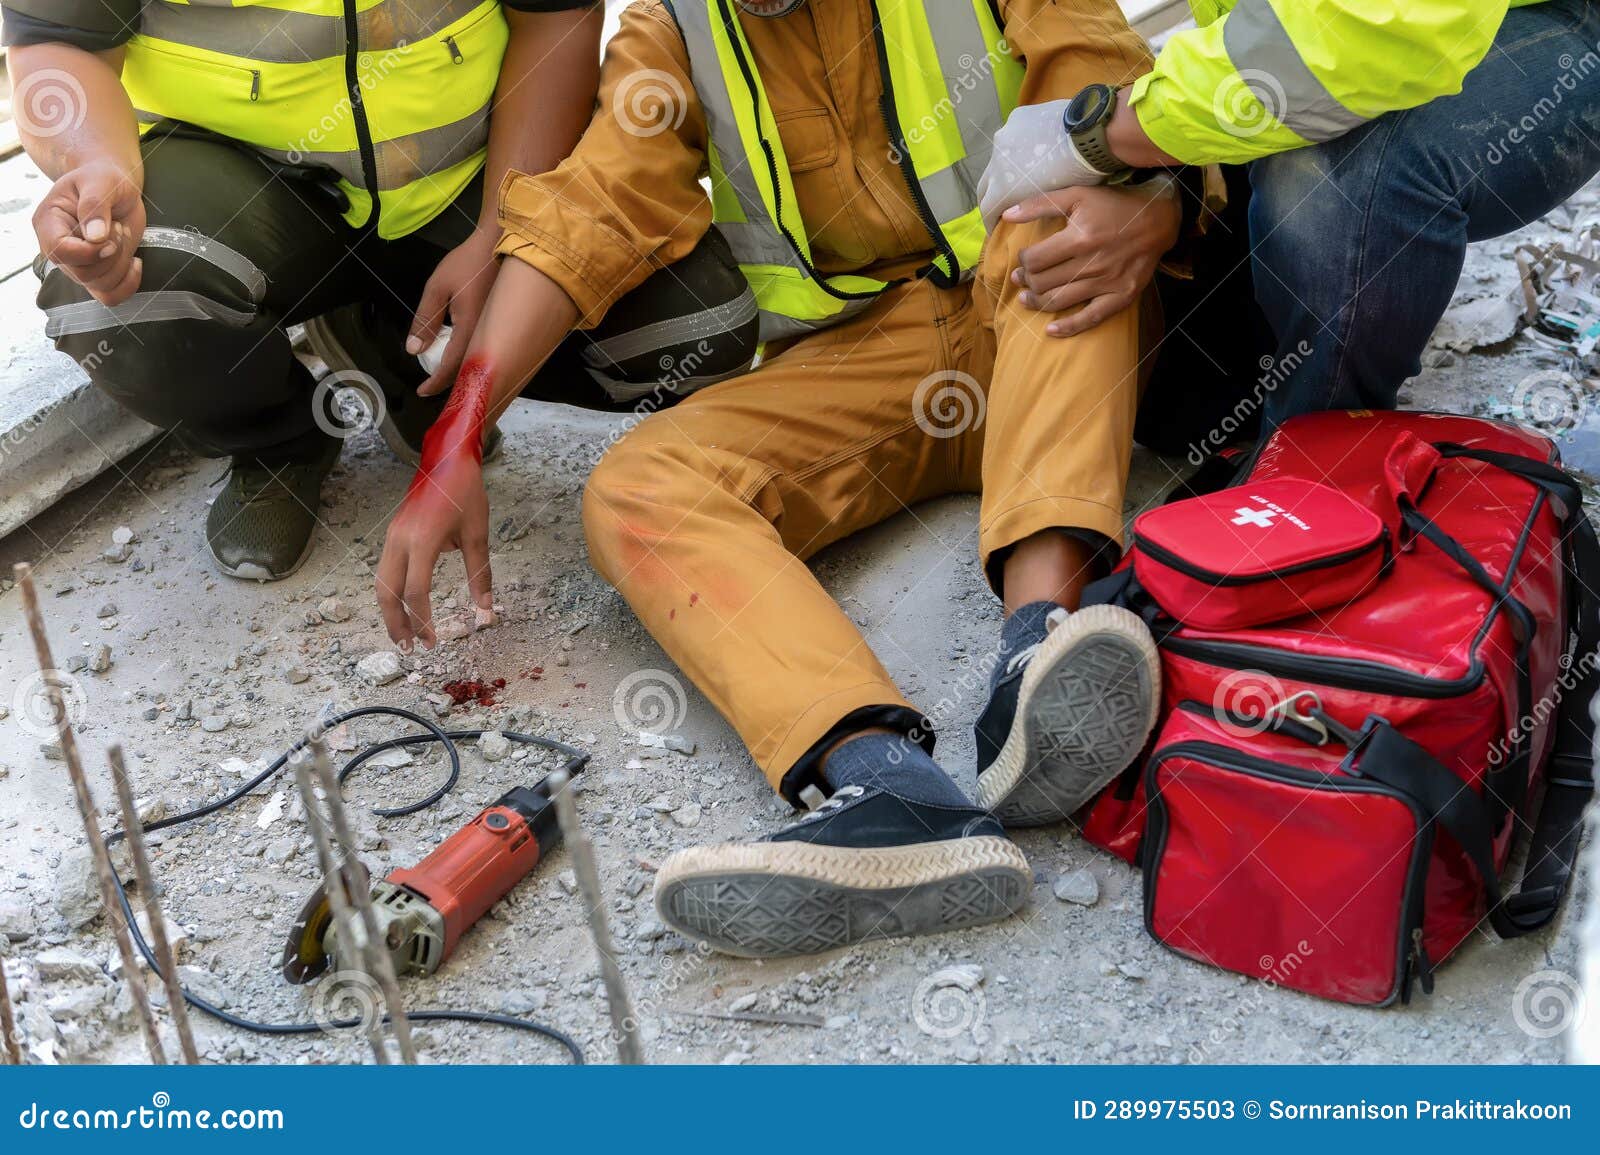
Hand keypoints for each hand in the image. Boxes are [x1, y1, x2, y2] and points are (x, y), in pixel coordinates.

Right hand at [33, 158, 144, 304]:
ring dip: (122, 264)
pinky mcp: (99, 273)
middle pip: (83, 273)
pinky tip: (136, 262)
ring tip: (122, 234)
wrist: (115, 186)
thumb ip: (95, 205)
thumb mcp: (100, 181)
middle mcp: (59, 248)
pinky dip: (129, 285)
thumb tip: (95, 237)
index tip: (110, 235)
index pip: (59, 252)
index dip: (88, 251)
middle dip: (112, 254)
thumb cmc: (103, 179)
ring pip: (100, 286)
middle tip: (119, 227)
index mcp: (49, 223)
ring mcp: (78, 264)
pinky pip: (110, 296)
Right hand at [377, 447, 492, 650]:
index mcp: (422, 540)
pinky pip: (385, 570)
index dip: (422, 620)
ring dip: (391, 611)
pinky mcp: (393, 534)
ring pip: (381, 582)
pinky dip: (391, 593)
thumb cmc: (465, 492)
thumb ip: (480, 574)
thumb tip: (486, 610)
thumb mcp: (479, 533)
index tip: (433, 641)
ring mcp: (392, 536)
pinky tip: (405, 607)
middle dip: (396, 623)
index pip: (415, 591)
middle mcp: (399, 540)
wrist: (447, 459)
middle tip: (410, 650)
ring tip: (404, 635)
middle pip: (387, 592)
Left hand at [407, 227, 500, 395]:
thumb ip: (425, 319)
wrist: (502, 244)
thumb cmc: (468, 263)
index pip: (451, 367)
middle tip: (430, 383)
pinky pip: (483, 349)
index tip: (421, 390)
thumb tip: (413, 349)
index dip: (435, 382)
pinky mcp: (501, 326)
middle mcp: (487, 337)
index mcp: (470, 330)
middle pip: (467, 370)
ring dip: (459, 370)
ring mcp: (497, 332)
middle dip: (448, 381)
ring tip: (442, 370)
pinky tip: (459, 351)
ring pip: (476, 361)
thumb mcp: (438, 287)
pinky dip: (469, 356)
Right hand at [977, 100, 1108, 230]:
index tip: (997, 229)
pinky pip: (1013, 135)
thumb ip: (1028, 204)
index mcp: (1004, 187)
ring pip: (999, 157)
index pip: (987, 209)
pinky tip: (1036, 145)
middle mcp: (996, 161)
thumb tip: (1020, 206)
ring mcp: (1005, 136)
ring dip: (1006, 167)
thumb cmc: (1078, 175)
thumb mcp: (1051, 200)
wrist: (1092, 134)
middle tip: (1002, 205)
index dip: (991, 221)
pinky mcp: (1017, 117)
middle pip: (985, 184)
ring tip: (1022, 171)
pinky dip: (1020, 144)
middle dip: (991, 196)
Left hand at [1007, 180, 1181, 338]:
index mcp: (1079, 238)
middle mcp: (1092, 263)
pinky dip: (1068, 327)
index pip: (1035, 260)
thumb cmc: (1114, 206)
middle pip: (1043, 282)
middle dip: (1026, 281)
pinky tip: (1051, 330)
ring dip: (1036, 302)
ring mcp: (1107, 283)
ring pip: (1059, 301)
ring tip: (1027, 299)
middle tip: (1021, 279)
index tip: (1023, 259)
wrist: (1157, 220)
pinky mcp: (1120, 296)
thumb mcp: (1078, 195)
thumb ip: (1040, 203)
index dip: (1022, 261)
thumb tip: (1006, 215)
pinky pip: (1091, 318)